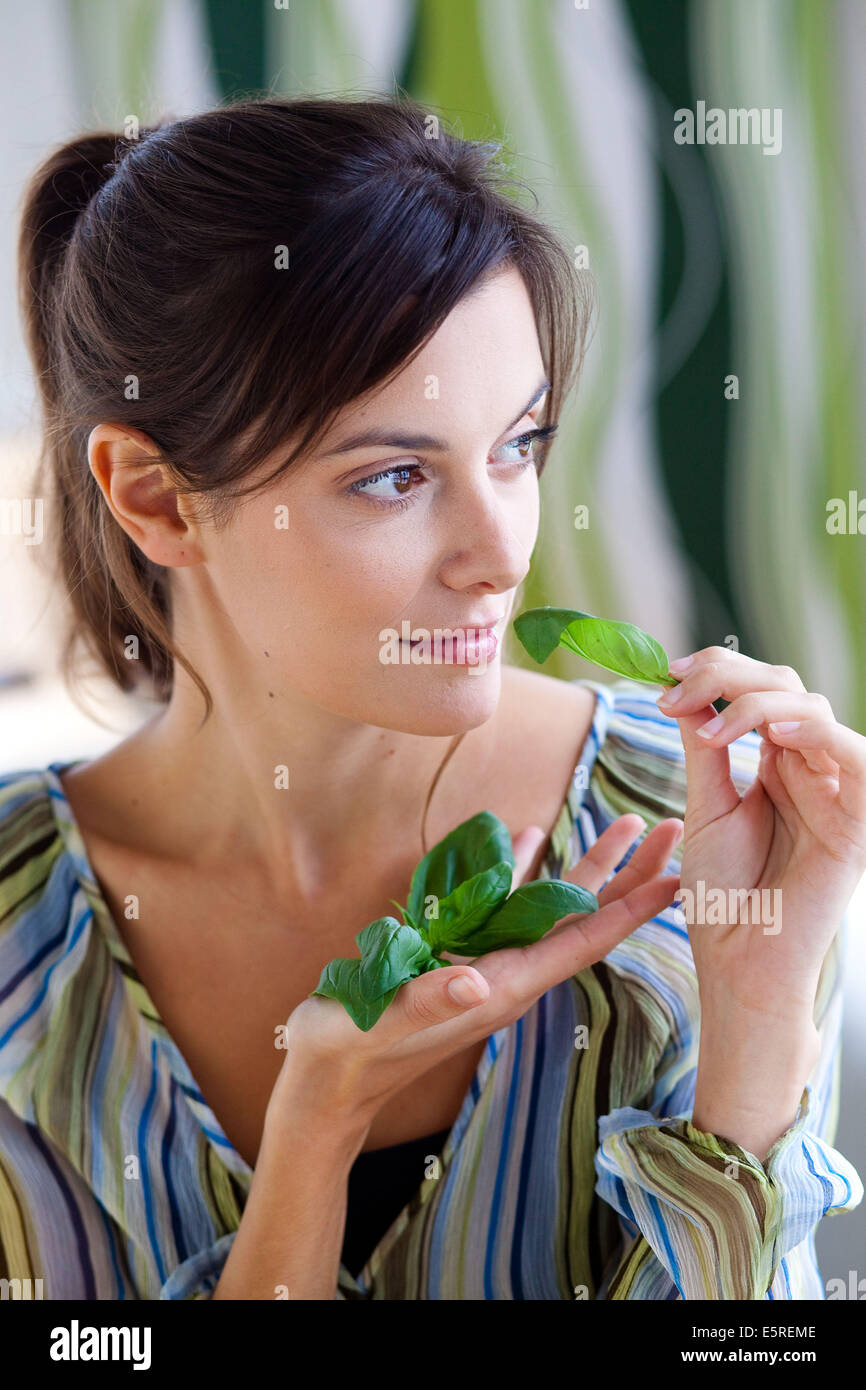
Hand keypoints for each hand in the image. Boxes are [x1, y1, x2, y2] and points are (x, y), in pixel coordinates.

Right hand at [272, 815, 682, 1128]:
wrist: (326, 1081)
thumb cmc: (349, 1052)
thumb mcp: (381, 1022)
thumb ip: (428, 1000)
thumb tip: (474, 981)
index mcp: (500, 989)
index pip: (580, 944)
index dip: (630, 910)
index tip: (677, 877)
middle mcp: (506, 975)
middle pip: (582, 918)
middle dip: (627, 874)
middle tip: (668, 828)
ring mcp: (485, 965)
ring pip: (549, 908)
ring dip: (586, 867)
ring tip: (620, 826)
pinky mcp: (458, 957)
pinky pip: (504, 905)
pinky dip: (522, 869)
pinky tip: (533, 838)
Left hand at [655, 647, 865, 1020]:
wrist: (740, 961)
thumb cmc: (723, 895)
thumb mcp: (707, 808)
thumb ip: (705, 749)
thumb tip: (685, 690)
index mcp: (776, 764)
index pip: (759, 689)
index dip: (716, 671)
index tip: (663, 674)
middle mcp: (809, 769)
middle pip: (786, 686)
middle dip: (728, 673)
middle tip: (676, 687)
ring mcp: (835, 792)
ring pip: (815, 710)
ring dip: (759, 700)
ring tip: (713, 724)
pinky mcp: (857, 822)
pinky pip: (859, 759)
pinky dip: (818, 734)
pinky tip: (773, 734)